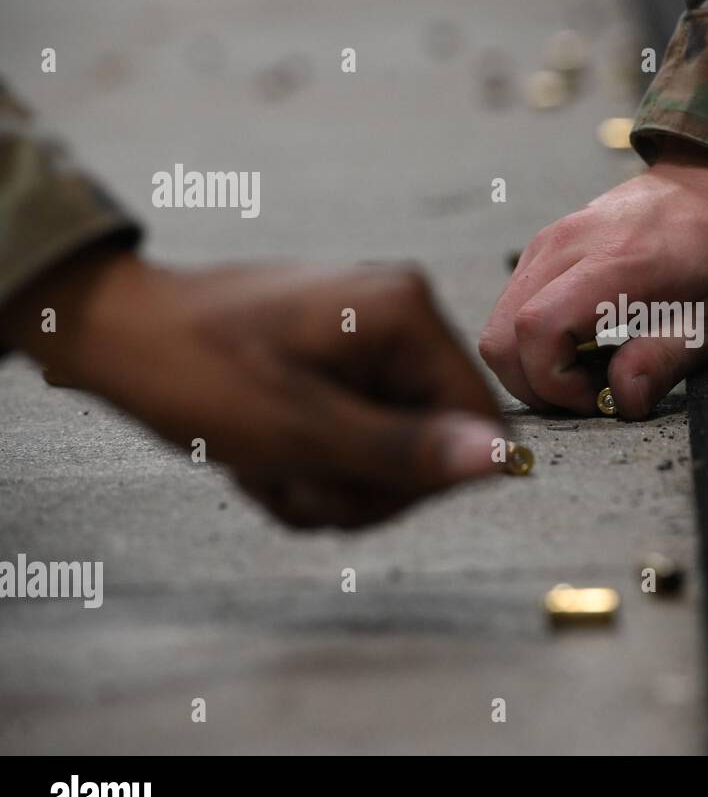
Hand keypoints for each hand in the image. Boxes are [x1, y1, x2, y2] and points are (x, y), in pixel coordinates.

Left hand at [3, 248, 505, 527]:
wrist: (116, 333)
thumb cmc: (194, 368)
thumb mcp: (301, 428)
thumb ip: (406, 449)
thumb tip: (502, 459)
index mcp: (404, 315)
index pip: (477, 415)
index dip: (429, 472)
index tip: (353, 482)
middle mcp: (400, 317)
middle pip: (437, 439)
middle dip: (364, 480)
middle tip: (295, 478)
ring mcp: (373, 338)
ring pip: (396, 448)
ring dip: (334, 478)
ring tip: (271, 466)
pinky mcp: (347, 359)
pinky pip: (364, 433)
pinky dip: (319, 460)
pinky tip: (270, 454)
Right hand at [479, 139, 707, 418]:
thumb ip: (663, 361)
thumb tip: (623, 399)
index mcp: (617, 263)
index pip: (537, 329)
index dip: (554, 381)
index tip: (595, 396)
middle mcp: (569, 246)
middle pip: (501, 335)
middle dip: (533, 383)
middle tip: (587, 392)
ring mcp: (550, 242)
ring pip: (500, 324)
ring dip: (533, 362)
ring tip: (589, 366)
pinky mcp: (545, 247)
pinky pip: (514, 305)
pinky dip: (535, 338)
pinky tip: (583, 342)